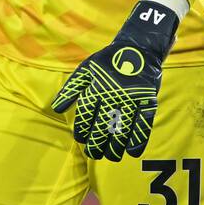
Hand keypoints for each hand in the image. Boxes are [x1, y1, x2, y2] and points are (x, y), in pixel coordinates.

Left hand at [51, 0, 178, 160]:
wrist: (138, 48)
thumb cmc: (108, 61)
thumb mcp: (86, 70)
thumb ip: (70, 89)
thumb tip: (56, 109)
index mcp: (97, 87)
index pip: (86, 114)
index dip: (82, 130)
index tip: (81, 139)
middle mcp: (113, 95)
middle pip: (103, 126)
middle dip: (97, 143)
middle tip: (94, 153)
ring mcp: (132, 99)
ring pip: (122, 129)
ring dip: (116, 147)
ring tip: (111, 156)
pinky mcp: (147, 101)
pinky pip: (144, 124)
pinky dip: (139, 139)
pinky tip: (132, 152)